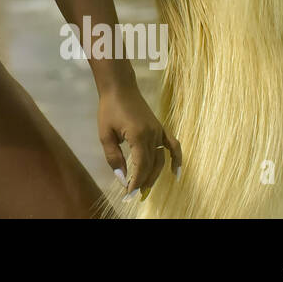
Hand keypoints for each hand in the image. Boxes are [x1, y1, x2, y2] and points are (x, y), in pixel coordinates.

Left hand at [97, 82, 181, 198]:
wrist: (120, 87)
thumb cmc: (109, 108)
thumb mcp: (105, 134)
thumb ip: (113, 157)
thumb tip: (121, 177)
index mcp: (138, 136)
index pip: (141, 166)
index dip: (136, 181)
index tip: (129, 192)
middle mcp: (152, 135)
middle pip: (152, 165)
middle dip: (144, 181)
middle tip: (135, 194)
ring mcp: (159, 131)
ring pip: (161, 159)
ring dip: (155, 175)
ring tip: (146, 187)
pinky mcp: (160, 128)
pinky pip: (173, 145)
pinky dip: (176, 159)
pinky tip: (176, 172)